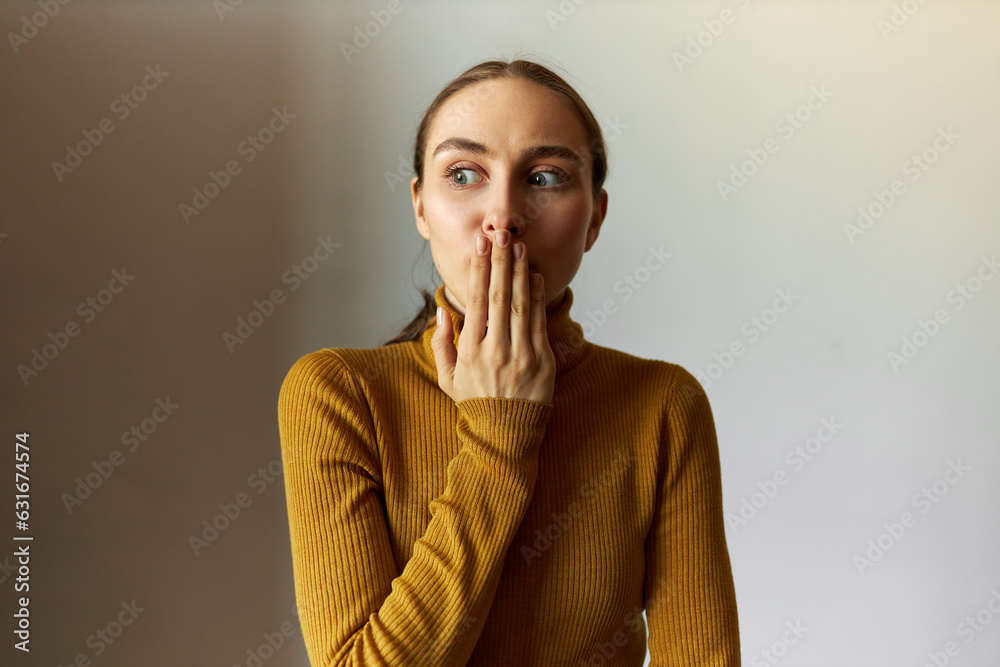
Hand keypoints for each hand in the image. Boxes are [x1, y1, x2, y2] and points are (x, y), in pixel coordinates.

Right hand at [431, 230, 555, 403]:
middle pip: (499, 297)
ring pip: (520, 305)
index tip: (480, 246)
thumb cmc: (475, 403)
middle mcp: (495, 350)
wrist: (505, 434)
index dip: (479, 271)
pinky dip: (537, 297)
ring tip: (519, 247)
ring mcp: (520, 355)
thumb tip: (442, 313)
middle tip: (501, 235)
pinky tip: (534, 276)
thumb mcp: (448, 378)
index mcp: (470, 351)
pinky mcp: (542, 361)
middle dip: (500, 262)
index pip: (476, 301)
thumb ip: (441, 345)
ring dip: (520, 273)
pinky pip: (539, 322)